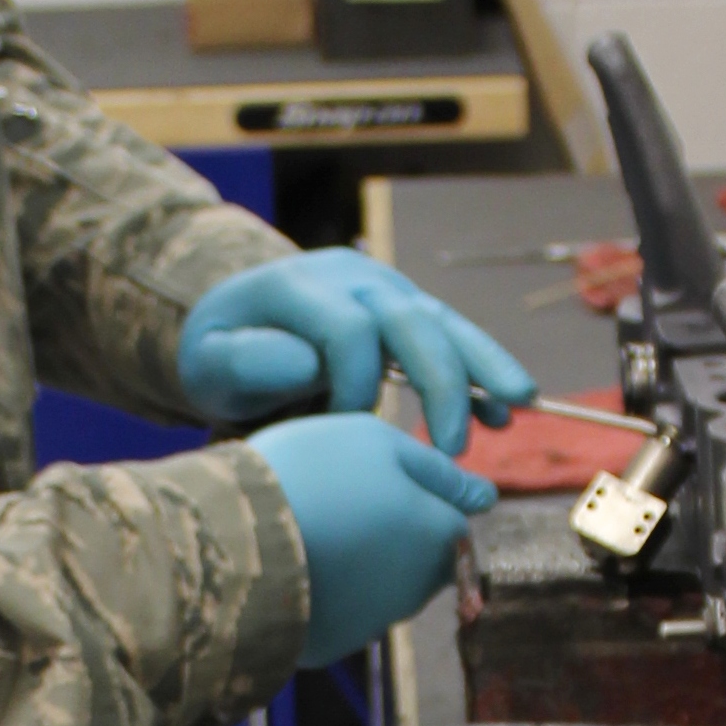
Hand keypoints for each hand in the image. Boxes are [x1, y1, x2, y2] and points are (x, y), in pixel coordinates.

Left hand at [177, 250, 534, 455]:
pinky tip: (504, 412)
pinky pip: (450, 338)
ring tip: (519, 404)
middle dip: (440, 383)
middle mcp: (352, 279)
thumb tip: (305, 364)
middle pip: (410, 320)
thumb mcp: (207, 361)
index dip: (354, 384)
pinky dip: (478, 373)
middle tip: (452, 446)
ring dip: (483, 366)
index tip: (346, 430)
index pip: (348, 328)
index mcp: (301, 285)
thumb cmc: (221, 353)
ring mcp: (385, 290)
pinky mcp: (406, 311)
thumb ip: (243, 362)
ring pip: (443, 322)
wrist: (237, 319)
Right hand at [248, 412, 493, 667]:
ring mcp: (378, 620)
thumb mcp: (378, 443)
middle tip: (346, 503)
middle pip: (426, 560)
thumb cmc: (316, 475)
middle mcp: (420, 586)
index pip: (456, 522)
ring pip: (385, 587)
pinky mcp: (335, 643)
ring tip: (316, 529)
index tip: (383, 482)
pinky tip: (297, 562)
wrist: (242, 543)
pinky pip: (341, 611)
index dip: (423, 498)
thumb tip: (486, 496)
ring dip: (365, 562)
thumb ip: (436, 469)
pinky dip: (330, 590)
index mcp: (439, 534)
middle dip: (401, 535)